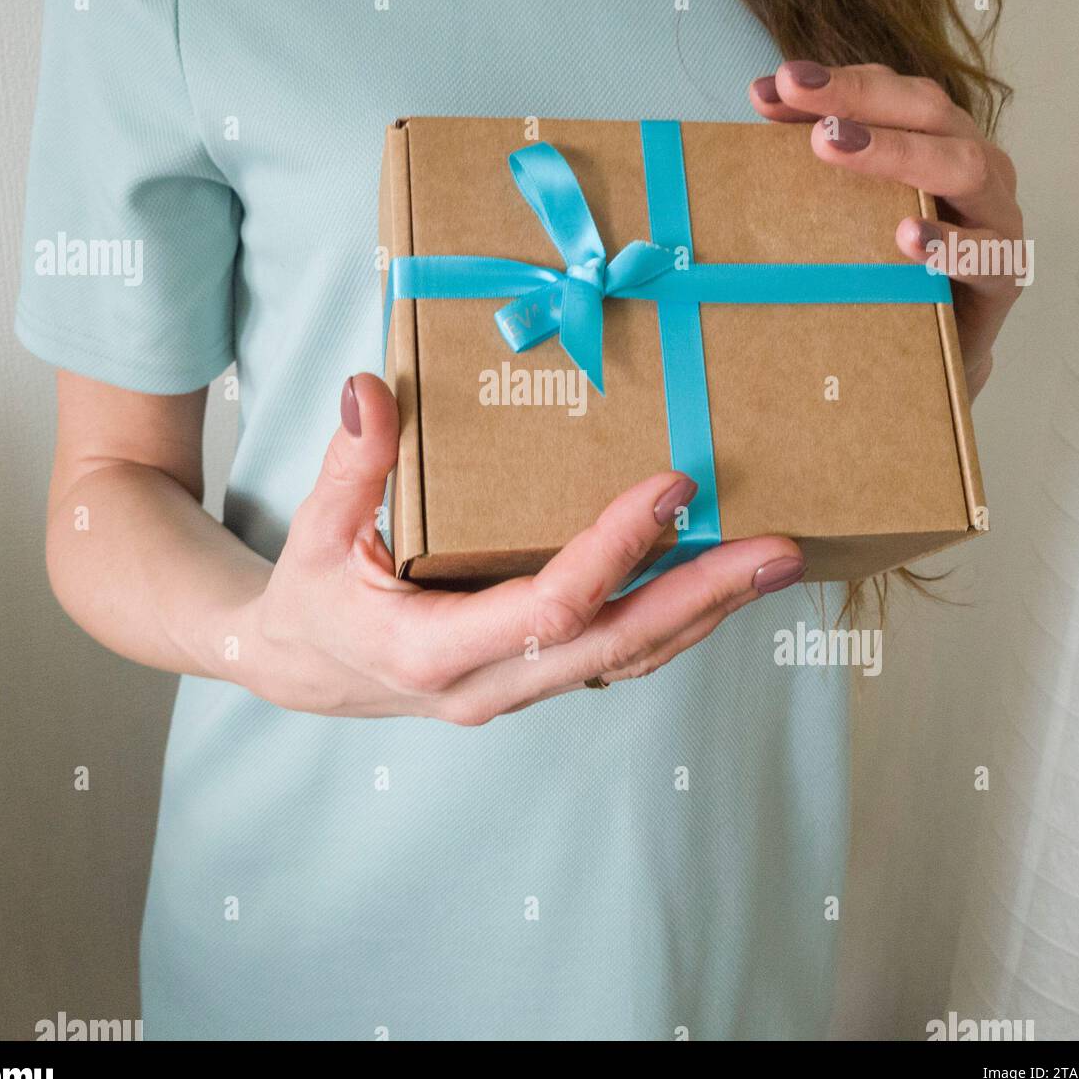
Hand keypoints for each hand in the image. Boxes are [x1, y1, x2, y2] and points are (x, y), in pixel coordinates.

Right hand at [230, 374, 805, 723]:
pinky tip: (716, 587)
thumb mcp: (316, 527)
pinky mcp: (533, 681)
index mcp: (431, 650)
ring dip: (704, 614)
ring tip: (772, 566)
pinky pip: (616, 659)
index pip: (548, 607)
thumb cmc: (311, 596)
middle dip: (701, 598)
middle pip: (616, 647)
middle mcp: (487, 686)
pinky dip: (672, 624)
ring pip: (627, 661)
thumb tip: (369, 386)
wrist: (302, 669)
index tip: (670, 489)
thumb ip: (351, 461)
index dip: (614, 551)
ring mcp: (516, 692)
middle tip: (776, 551)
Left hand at [749, 61, 1022, 399]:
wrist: (937, 345)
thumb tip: (762, 104)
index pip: (892, 91)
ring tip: (836, 147)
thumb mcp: (852, 211)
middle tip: (802, 101)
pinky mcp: (1004, 272)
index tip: (777, 84)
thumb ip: (817, 162)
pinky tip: (907, 238)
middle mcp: (976, 162)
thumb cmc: (894, 267)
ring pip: (962, 166)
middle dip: (861, 100)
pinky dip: (947, 244)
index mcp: (940, 138)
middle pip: (927, 111)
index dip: (838, 82)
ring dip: (896, 153)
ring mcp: (997, 214)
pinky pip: (984, 253)